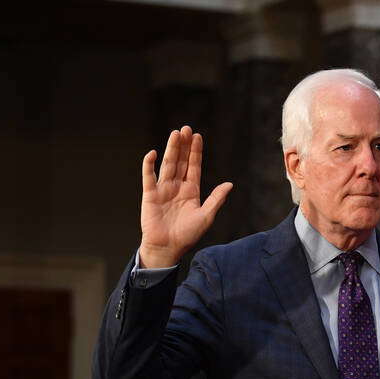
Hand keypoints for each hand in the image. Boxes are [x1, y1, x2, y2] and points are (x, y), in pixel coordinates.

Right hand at [139, 125, 232, 267]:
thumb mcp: (206, 216)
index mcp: (191, 191)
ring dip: (171, 149)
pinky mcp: (149, 195)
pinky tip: (153, 153)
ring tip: (175, 134)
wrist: (168, 248)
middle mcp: (177, 187)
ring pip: (168, 165)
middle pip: (181, 162)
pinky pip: (149, 177)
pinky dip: (149, 165)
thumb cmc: (188, 235)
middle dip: (184, 145)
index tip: (198, 136)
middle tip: (187, 128)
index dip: (196, 152)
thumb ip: (216, 199)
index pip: (194, 167)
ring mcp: (163, 190)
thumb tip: (230, 184)